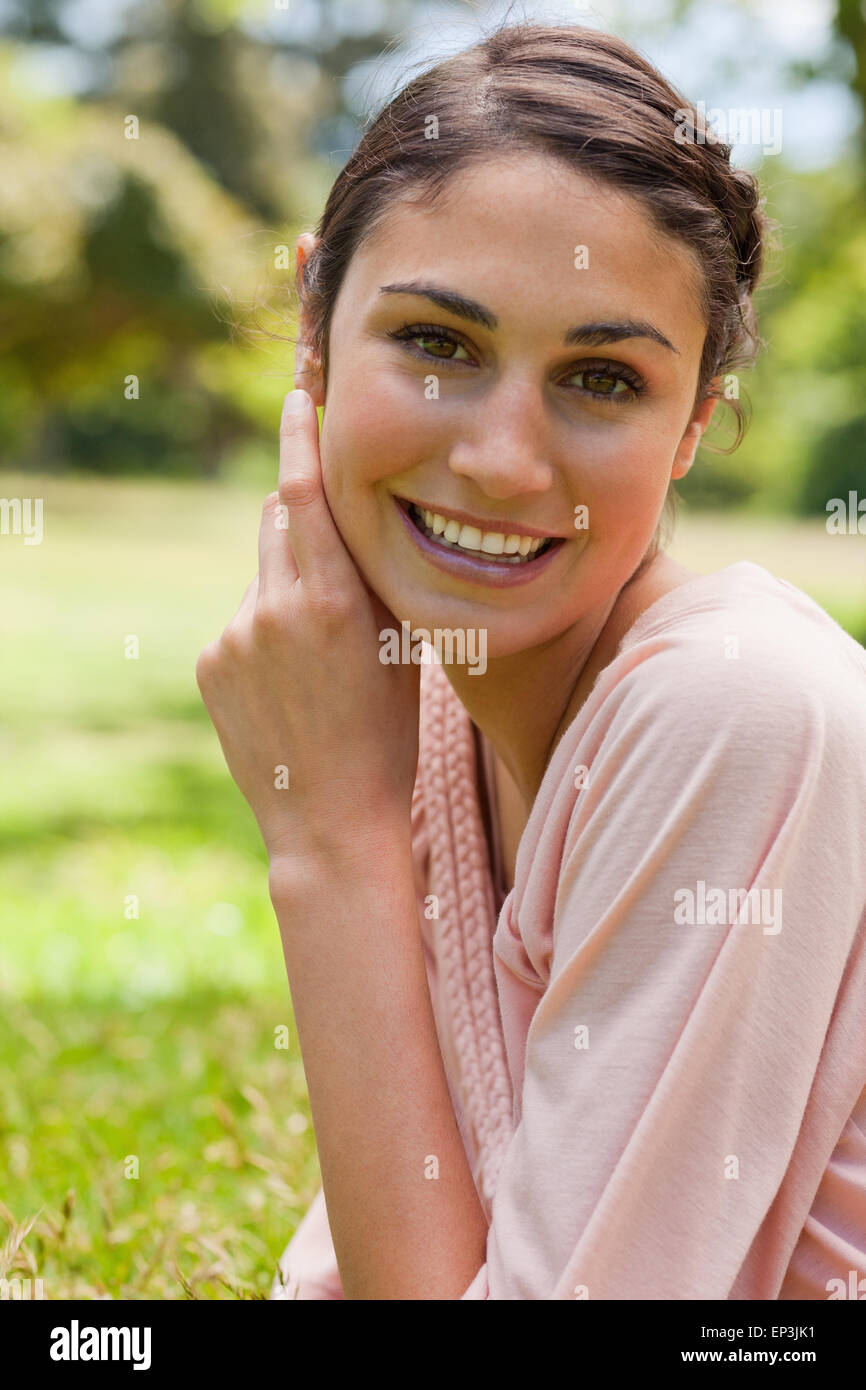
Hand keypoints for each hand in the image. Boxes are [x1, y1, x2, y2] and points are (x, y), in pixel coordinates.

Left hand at [195, 389, 419, 870]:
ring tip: (318, 660)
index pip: (305, 492)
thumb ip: (368, 579)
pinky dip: (263, 635)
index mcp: (330, 600)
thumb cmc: (386, 734)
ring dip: (287, 592)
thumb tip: (345, 524)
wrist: (330, 818)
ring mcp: (234, 636)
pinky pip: (240, 622)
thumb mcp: (399, 646)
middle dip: (303, 524)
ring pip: (262, 577)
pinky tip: (289, 686)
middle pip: (278, 524)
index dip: (300, 435)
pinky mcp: (211, 663)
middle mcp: (273, 607)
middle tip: (333, 569)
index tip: (297, 394)